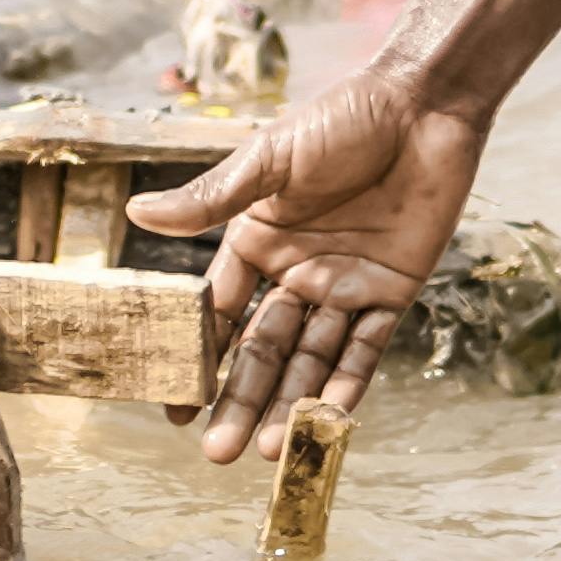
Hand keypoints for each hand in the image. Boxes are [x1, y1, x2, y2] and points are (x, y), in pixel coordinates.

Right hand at [134, 77, 483, 462]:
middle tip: (214, 452)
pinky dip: (345, 386)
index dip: (198, 360)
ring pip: (310, 360)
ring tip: (262, 453)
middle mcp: (296, 271)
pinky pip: (365, 350)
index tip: (172, 407)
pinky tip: (323, 423)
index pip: (221, 313)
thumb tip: (137, 214)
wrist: (423, 106)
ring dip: (288, 406)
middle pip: (263, 350)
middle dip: (239, 400)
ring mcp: (344, 286)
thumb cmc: (342, 119)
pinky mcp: (392, 293)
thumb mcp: (269, 159)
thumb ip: (211, 200)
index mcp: (257, 240)